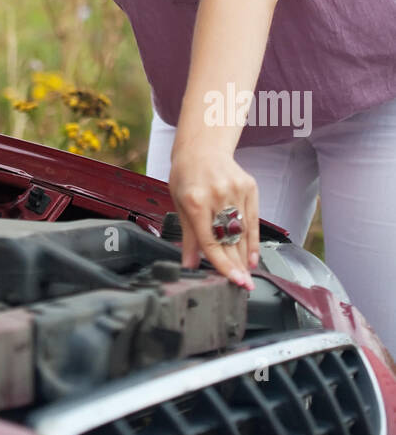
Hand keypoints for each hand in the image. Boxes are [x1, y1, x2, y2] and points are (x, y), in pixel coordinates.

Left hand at [168, 144, 259, 288]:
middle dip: (237, 266)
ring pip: (243, 232)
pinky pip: (254, 220)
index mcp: (195, 200)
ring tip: (247, 276)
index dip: (223, 265)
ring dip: (245, 257)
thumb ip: (188, 237)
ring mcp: (235, 190)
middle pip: (229, 239)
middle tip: (243, 287)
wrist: (202, 147)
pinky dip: (253, 241)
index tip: (233, 282)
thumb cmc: (187, 175)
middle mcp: (217, 195)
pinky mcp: (250, 187)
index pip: (211, 241)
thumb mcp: (179, 204)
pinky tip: (252, 258)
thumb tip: (188, 265)